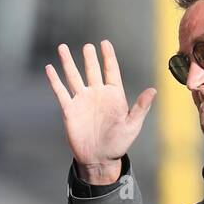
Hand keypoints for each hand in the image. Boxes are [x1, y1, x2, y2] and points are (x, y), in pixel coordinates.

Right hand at [45, 39, 155, 184]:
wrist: (99, 159)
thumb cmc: (118, 144)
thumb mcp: (132, 125)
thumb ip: (140, 107)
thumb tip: (153, 90)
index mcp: (113, 95)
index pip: (111, 71)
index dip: (108, 57)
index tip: (105, 43)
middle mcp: (97, 94)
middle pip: (92, 70)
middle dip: (90, 58)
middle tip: (87, 46)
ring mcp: (82, 101)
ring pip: (74, 76)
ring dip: (68, 62)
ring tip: (63, 47)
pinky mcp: (70, 110)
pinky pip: (61, 92)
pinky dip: (55, 80)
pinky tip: (50, 68)